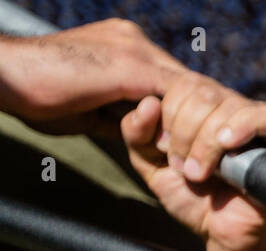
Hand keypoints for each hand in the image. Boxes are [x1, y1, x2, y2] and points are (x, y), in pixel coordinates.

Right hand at [0, 19, 184, 135]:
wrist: (6, 75)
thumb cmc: (37, 95)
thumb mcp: (91, 110)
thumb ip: (122, 118)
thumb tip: (148, 137)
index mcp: (125, 46)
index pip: (170, 80)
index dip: (184, 111)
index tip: (191, 138)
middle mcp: (134, 41)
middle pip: (183, 81)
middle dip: (194, 116)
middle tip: (202, 147)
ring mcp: (134, 50)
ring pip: (184, 87)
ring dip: (190, 121)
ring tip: (193, 151)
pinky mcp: (131, 68)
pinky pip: (172, 95)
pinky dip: (179, 121)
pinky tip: (179, 145)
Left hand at [120, 78, 265, 250]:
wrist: (226, 236)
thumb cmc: (194, 200)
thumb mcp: (153, 166)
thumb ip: (138, 134)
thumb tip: (149, 103)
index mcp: (204, 107)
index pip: (184, 84)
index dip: (168, 114)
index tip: (166, 151)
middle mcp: (233, 107)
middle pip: (203, 93)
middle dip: (184, 132)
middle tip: (184, 168)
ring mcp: (261, 122)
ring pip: (227, 105)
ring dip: (205, 143)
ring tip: (202, 174)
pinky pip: (264, 119)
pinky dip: (241, 128)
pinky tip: (228, 144)